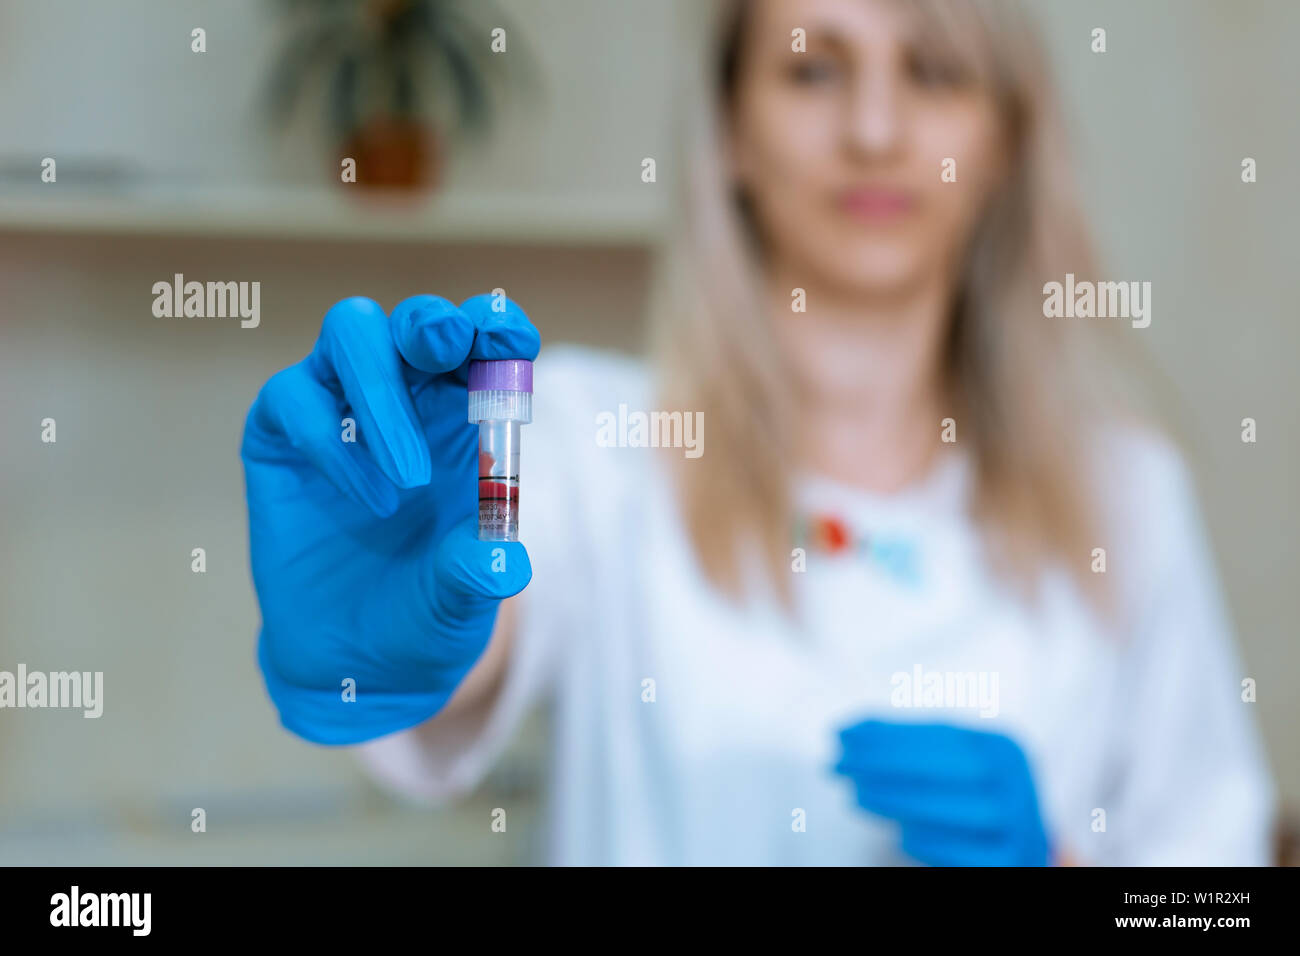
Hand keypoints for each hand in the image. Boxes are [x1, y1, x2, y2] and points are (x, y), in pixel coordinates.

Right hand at [241, 294, 538, 744]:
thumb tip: (506, 562)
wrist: (359, 661)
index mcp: (466, 412)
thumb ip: (480, 570)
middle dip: (432, 325)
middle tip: (447, 351)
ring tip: (409, 479)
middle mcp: (406, 396)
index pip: (483, 341)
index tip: (510, 340)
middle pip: (414, 322)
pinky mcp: (280, 434)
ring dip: (383, 389)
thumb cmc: (428, 608)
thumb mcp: (465, 595)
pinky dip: (333, 442)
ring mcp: (339, 407)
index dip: (497, 327)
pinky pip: (296, 398)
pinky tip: (371, 501)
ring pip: (352, 334)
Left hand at [834, 719, 1051, 865]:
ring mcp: (1021, 824)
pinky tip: (900, 836)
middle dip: (892, 763)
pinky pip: (976, 855)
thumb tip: (847, 729)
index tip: (841, 734)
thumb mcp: (947, 763)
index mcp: (1003, 747)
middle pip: (955, 768)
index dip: (889, 734)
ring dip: (907, 802)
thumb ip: (904, 745)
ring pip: (968, 811)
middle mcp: (1018, 782)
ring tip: (857, 795)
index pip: (943, 734)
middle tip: (839, 763)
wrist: (1019, 847)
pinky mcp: (1012, 860)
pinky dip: (939, 845)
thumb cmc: (969, 796)